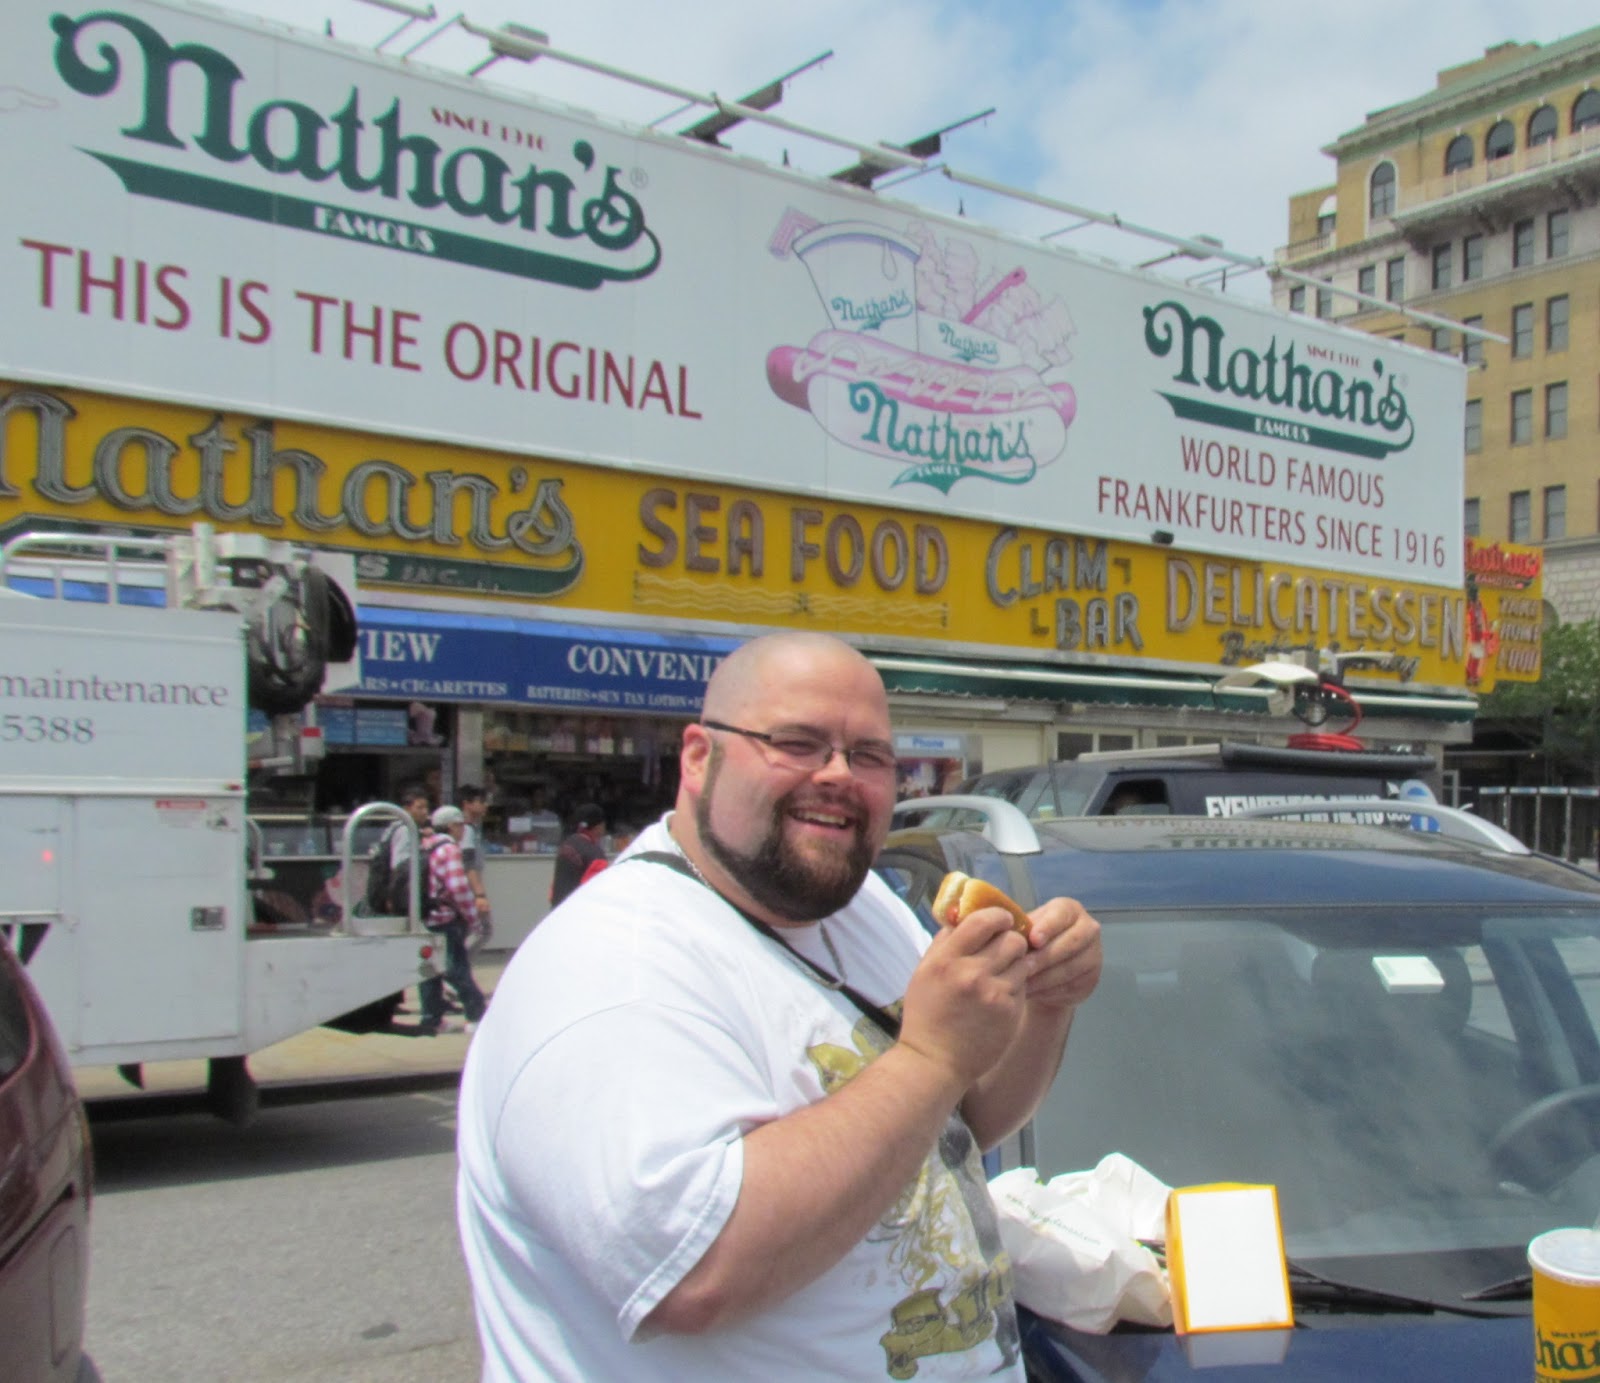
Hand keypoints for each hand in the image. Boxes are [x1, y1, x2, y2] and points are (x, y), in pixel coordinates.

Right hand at [898, 907, 1030, 1086]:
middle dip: (1012, 939)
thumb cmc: (927, 1015)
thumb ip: (944, 942)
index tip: (1002, 920)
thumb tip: (964, 916)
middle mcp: (971, 974)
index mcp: (946, 960)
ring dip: (1017, 962)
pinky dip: (1016, 985)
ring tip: (1004, 971)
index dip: (999, 916)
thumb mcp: (924, 973)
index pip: (983, 921)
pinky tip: (1001, 994)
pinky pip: (1023, 986)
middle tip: (1007, 947)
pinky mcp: (1009, 1013)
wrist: (934, 1062)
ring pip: (1023, 961)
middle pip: (1012, 939)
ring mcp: (993, 994)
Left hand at [1019, 897, 1101, 1012]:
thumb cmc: (1032, 941)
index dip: (1048, 927)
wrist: (1047, 967)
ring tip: (1023, 983)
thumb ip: (1022, 928)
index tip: (1033, 940)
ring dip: (1044, 978)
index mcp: (1070, 910)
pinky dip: (1049, 990)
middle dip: (1044, 957)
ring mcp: (1094, 954)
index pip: (1061, 916)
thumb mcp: (1027, 929)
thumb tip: (1008, 931)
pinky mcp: (1092, 978)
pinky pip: (1070, 986)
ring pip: (1070, 968)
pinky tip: (1033, 992)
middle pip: (1070, 943)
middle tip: (1023, 967)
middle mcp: (1088, 928)